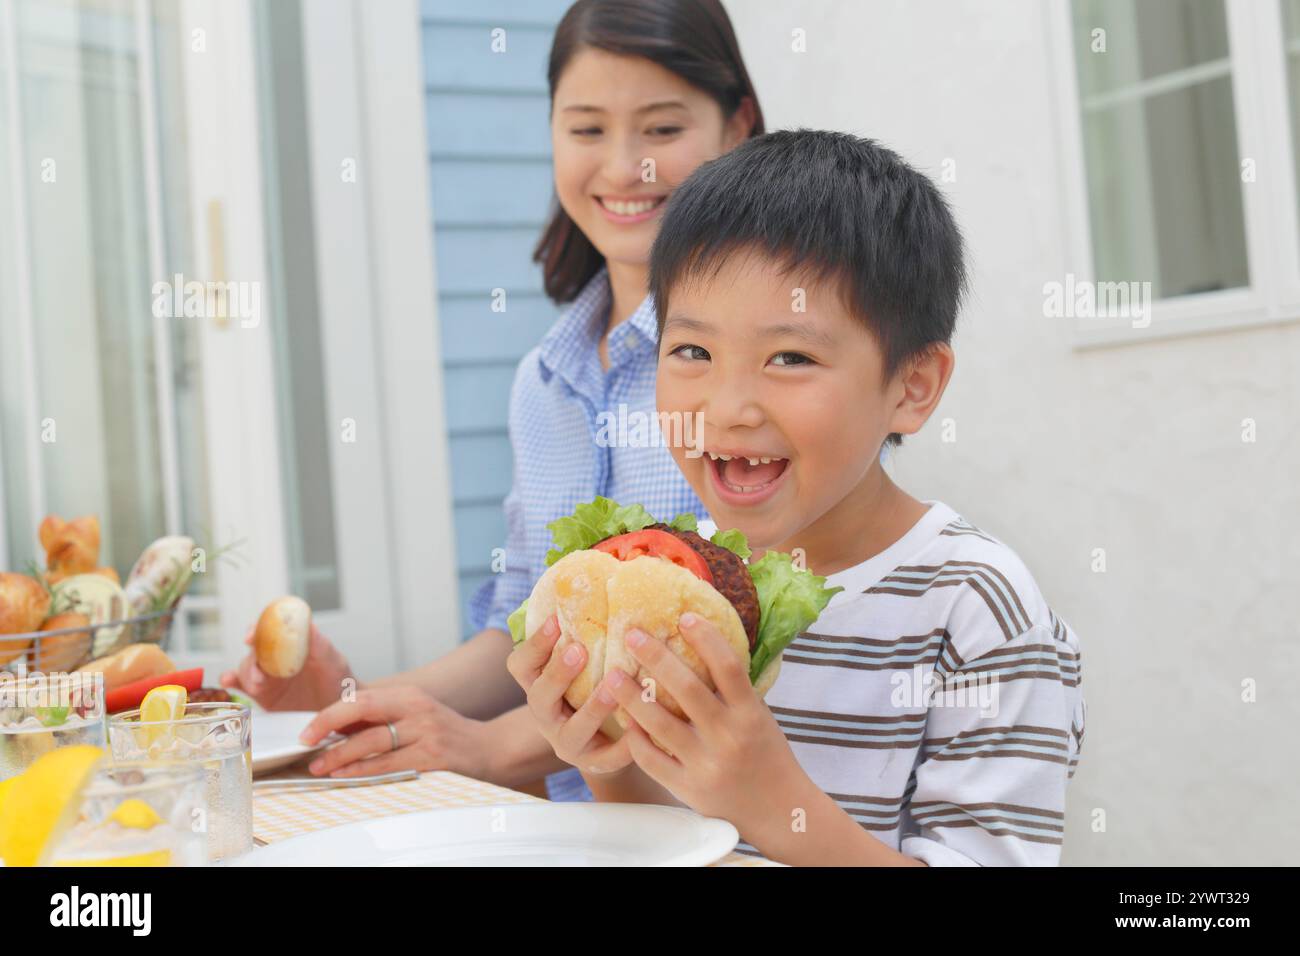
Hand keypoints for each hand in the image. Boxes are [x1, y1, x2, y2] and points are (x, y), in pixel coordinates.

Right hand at [219, 623, 352, 711]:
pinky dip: (231, 681)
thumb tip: (305, 621)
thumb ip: (318, 642)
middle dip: (251, 659)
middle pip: (253, 650)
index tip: (250, 636)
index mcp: (291, 642)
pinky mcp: (261, 694)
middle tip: (259, 675)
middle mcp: (275, 655)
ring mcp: (267, 674)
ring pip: (246, 668)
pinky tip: (228, 683)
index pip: (269, 629)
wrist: (339, 710)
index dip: (256, 629)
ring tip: (258, 685)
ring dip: (246, 674)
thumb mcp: (332, 659)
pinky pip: (241, 685)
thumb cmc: (338, 679)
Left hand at [297, 685, 494, 778]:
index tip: (308, 731)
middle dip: (328, 725)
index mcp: (409, 695)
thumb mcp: (416, 716)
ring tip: (320, 767)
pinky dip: (364, 770)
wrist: (491, 749)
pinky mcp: (434, 757)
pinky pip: (390, 765)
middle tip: (306, 744)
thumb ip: (381, 719)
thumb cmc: (446, 736)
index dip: (330, 713)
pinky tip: (347, 775)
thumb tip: (335, 728)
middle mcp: (417, 708)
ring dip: (341, 755)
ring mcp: (427, 732)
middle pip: (363, 710)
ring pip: (373, 741)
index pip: (360, 697)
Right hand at [505, 614, 632, 775]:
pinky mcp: (594, 764)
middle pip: (540, 697)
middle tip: (579, 649)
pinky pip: (607, 758)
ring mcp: (567, 743)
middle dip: (558, 672)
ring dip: (592, 708)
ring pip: (572, 731)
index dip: (535, 644)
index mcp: (539, 686)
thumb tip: (609, 573)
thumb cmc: (591, 688)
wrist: (604, 744)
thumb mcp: (581, 664)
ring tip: (613, 687)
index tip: (556, 620)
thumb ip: (584, 634)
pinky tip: (641, 727)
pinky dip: (624, 745)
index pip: (520, 665)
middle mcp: (546, 715)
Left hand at [608, 612, 807, 834]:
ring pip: (659, 724)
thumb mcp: (760, 717)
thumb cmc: (767, 756)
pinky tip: (623, 718)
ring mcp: (706, 764)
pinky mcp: (688, 788)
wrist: (779, 812)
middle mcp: (728, 736)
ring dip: (631, 696)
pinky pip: (652, 759)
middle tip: (631, 634)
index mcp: (750, 714)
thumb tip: (705, 644)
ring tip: (612, 674)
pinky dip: (635, 737)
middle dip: (656, 657)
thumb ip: (734, 690)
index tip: (684, 617)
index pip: (728, 667)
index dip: (706, 638)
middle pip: (686, 688)